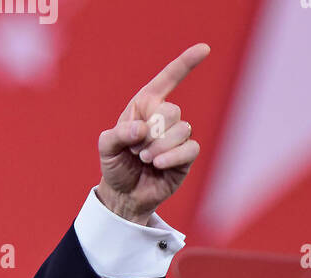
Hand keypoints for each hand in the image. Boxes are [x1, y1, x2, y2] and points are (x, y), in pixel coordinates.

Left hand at [97, 43, 209, 224]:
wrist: (123, 195)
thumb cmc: (116, 166)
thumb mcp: (106, 149)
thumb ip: (117, 135)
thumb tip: (143, 129)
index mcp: (145, 106)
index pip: (167, 79)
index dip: (185, 64)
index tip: (204, 49)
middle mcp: (164, 117)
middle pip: (171, 111)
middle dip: (150, 133)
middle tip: (136, 149)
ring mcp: (177, 135)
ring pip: (181, 129)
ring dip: (158, 146)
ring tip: (144, 159)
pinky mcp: (186, 155)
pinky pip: (190, 148)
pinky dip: (172, 156)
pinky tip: (158, 164)